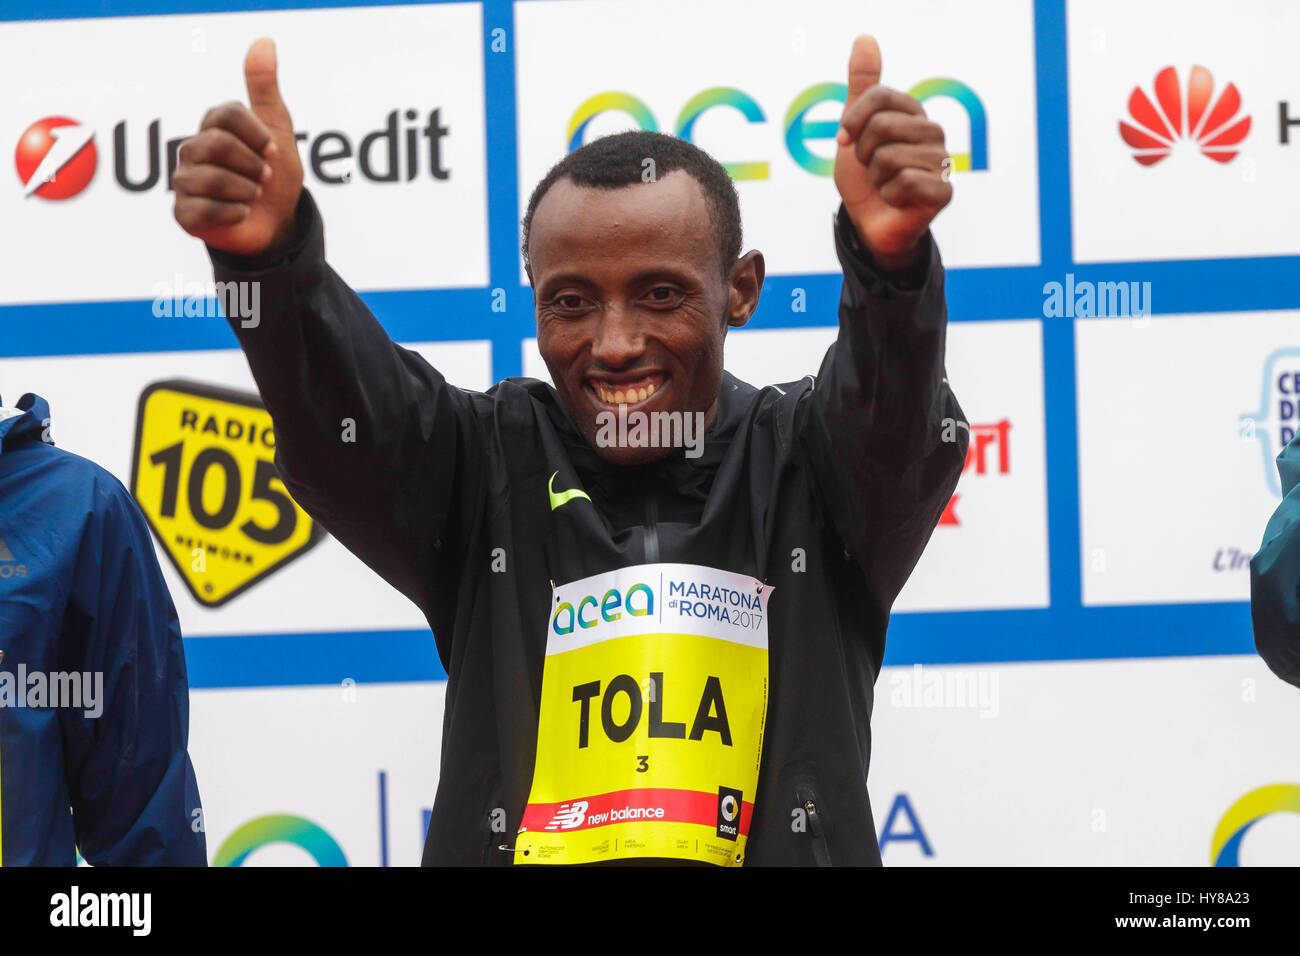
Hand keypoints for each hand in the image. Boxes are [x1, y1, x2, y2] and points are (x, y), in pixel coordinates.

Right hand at [173, 38, 303, 256]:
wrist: (278, 223)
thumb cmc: (276, 174)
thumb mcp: (278, 129)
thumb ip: (265, 88)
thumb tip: (264, 41)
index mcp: (213, 126)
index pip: (228, 115)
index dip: (257, 135)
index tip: (273, 151)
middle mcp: (193, 149)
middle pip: (218, 146)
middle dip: (253, 165)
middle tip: (265, 178)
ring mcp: (184, 181)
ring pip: (212, 179)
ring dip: (247, 191)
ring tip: (254, 196)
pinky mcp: (183, 213)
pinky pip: (205, 210)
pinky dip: (234, 213)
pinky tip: (242, 213)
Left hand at [832, 35, 952, 271]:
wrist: (869, 223)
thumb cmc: (865, 176)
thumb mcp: (854, 128)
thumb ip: (861, 85)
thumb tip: (864, 38)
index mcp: (912, 113)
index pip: (878, 96)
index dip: (852, 120)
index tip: (844, 140)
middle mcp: (932, 132)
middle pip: (881, 127)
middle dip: (863, 154)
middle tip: (871, 169)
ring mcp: (942, 161)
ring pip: (888, 158)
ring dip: (875, 179)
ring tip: (885, 185)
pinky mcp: (943, 192)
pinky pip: (903, 183)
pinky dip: (888, 196)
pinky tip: (897, 200)